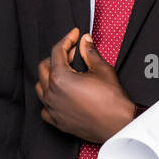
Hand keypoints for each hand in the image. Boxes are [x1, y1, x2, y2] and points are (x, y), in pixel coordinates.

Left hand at [35, 28, 136, 143]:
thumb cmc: (111, 100)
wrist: (117, 124)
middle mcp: (51, 93)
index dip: (67, 39)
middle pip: (44, 66)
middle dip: (58, 56)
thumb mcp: (101, 69)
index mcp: (60, 78)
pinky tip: (60, 95)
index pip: (57, 51)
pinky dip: (49, 98)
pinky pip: (44, 107)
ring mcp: (52, 108)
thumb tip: (85, 41)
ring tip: (65, 72)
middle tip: (74, 53)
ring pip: (40, 86)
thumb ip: (89, 52)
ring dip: (50, 75)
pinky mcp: (56, 121)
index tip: (74, 35)